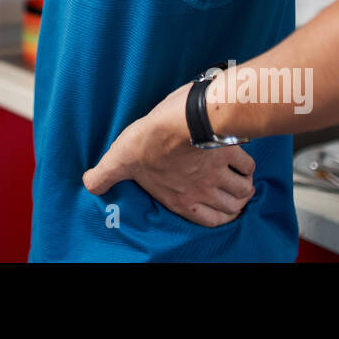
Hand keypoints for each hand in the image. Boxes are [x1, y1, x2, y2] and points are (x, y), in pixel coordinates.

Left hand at [82, 81, 255, 226]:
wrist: (182, 118)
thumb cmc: (151, 139)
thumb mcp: (120, 158)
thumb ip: (105, 175)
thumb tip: (89, 184)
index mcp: (181, 197)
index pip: (208, 220)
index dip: (217, 218)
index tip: (219, 211)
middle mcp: (204, 190)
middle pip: (231, 207)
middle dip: (233, 205)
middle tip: (230, 197)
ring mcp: (220, 172)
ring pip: (243, 191)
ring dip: (244, 190)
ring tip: (241, 184)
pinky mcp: (231, 151)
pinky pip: (248, 167)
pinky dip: (249, 169)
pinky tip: (243, 165)